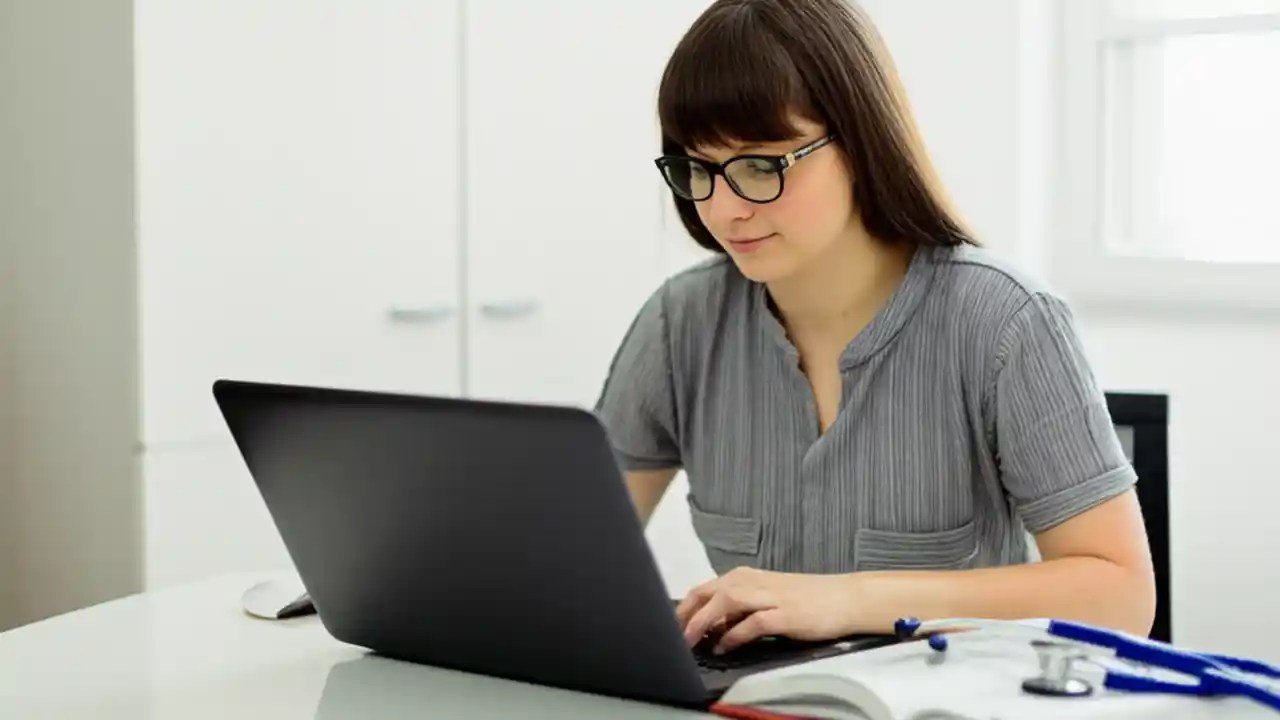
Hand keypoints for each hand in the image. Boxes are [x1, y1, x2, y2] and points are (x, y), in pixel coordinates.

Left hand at [674, 567, 860, 653]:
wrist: (843, 598)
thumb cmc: (804, 599)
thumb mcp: (765, 598)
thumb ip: (738, 610)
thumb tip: (710, 628)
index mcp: (746, 577)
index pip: (703, 590)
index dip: (683, 609)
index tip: (668, 627)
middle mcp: (754, 582)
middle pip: (708, 593)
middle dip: (686, 615)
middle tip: (671, 637)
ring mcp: (769, 596)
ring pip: (726, 602)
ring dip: (704, 623)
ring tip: (690, 642)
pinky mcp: (785, 614)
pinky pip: (752, 623)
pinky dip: (735, 634)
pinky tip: (725, 646)